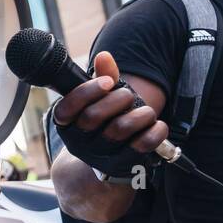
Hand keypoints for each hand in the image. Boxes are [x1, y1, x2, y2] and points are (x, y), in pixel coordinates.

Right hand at [51, 52, 169, 179]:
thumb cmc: (105, 122)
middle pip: (93, 116)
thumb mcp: (100, 100)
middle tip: (129, 95)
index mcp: (67, 124)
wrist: (108, 162)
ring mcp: (100, 157)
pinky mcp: (122, 166)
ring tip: (146, 111)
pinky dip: (156, 131)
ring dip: (140, 113)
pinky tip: (156, 125)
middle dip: (117, 99)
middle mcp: (79, 143)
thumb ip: (102, 77)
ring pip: (119, 129)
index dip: (87, 91)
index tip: (108, 81)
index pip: (66, 108)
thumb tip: (104, 56)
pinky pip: (143, 145)